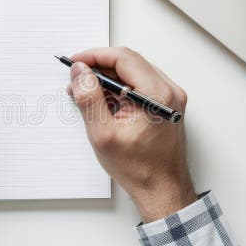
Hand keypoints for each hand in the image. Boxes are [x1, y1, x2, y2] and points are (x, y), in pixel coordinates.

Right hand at [68, 47, 195, 222]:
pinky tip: (103, 102)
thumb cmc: (140, 169)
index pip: (123, 59)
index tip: (75, 62)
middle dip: (99, 67)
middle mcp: (169, 91)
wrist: (162, 190)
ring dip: (108, 79)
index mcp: (158, 95)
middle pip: (129, 62)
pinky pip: (140, 85)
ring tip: (86, 93)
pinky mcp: (167, 105)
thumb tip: (80, 72)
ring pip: (133, 73)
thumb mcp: (103, 134)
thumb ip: (89, 98)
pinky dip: (120, 89)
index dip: (95, 56)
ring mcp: (170, 98)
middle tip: (76, 78)